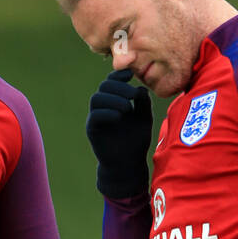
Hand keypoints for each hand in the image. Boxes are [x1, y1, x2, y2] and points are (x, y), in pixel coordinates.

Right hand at [86, 69, 153, 199]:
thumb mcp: (144, 118)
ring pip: (96, 98)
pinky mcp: (92, 130)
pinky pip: (95, 116)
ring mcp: (96, 118)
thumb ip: (143, 103)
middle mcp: (103, 107)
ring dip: (113, 99)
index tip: (131, 75)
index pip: (112, 80)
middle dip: (119, 87)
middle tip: (133, 95)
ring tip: (127, 108)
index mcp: (115, 100)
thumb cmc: (136, 140)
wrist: (128, 164)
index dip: (119, 74)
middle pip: (104, 86)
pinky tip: (119, 116)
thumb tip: (139, 88)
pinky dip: (107, 113)